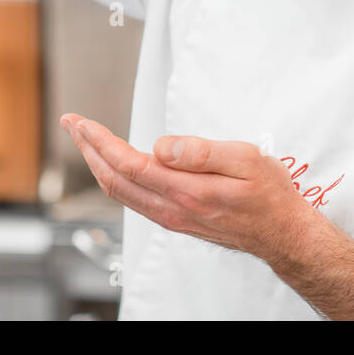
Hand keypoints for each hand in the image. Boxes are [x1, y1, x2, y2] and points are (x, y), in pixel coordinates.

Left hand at [60, 113, 316, 264]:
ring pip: (120, 192)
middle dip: (88, 148)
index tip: (81, 121)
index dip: (100, 141)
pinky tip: (114, 163)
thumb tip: (162, 146)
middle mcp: (173, 209)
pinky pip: (134, 199)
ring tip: (85, 138)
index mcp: (188, 191)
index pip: (129, 164)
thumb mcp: (247, 160)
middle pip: (115, 179)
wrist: (282, 233)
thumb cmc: (269, 194)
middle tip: (71, 122)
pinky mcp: (175, 220)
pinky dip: (115, 177)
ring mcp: (172, 217)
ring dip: (97, 163)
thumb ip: (202, 153)